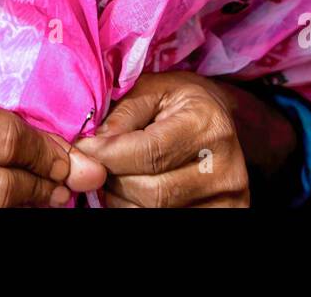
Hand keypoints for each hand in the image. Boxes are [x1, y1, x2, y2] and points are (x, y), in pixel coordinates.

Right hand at [0, 86, 105, 207]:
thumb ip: (28, 137)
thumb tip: (87, 169)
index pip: (8, 139)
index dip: (47, 157)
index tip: (69, 165)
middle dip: (39, 189)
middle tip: (61, 189)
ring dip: (24, 208)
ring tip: (38, 199)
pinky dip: (2, 218)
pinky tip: (12, 210)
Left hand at [75, 71, 248, 206]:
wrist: (221, 119)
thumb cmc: (181, 101)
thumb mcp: (152, 90)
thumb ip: (123, 114)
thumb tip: (93, 146)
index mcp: (208, 125)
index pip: (149, 153)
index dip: (108, 154)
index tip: (83, 148)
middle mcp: (224, 167)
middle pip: (151, 191)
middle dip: (114, 178)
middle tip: (99, 163)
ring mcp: (227, 198)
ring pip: (152, 212)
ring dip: (122, 197)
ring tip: (117, 174)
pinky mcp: (225, 213)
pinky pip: (165, 221)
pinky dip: (138, 207)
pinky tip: (134, 190)